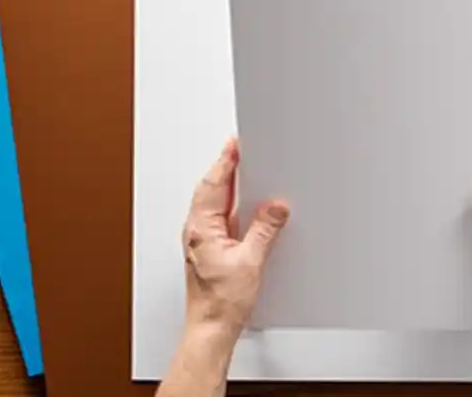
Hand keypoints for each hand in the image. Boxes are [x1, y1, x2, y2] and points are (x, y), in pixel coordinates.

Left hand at [181, 137, 289, 339]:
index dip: (225, 161)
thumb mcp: (251, 261)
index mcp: (200, 228)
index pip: (213, 184)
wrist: (211, 328)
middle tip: (239, 149)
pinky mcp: (209, 250)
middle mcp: (196, 231)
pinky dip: (230, 206)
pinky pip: (219, 219)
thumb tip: (275, 207)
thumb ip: (265, 230)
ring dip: (227, 186)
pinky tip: (243, 206)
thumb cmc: (220, 302)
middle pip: (211, 189)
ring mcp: (201, 240)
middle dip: (225, 168)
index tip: (235, 144)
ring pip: (213, 203)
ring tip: (243, 170)